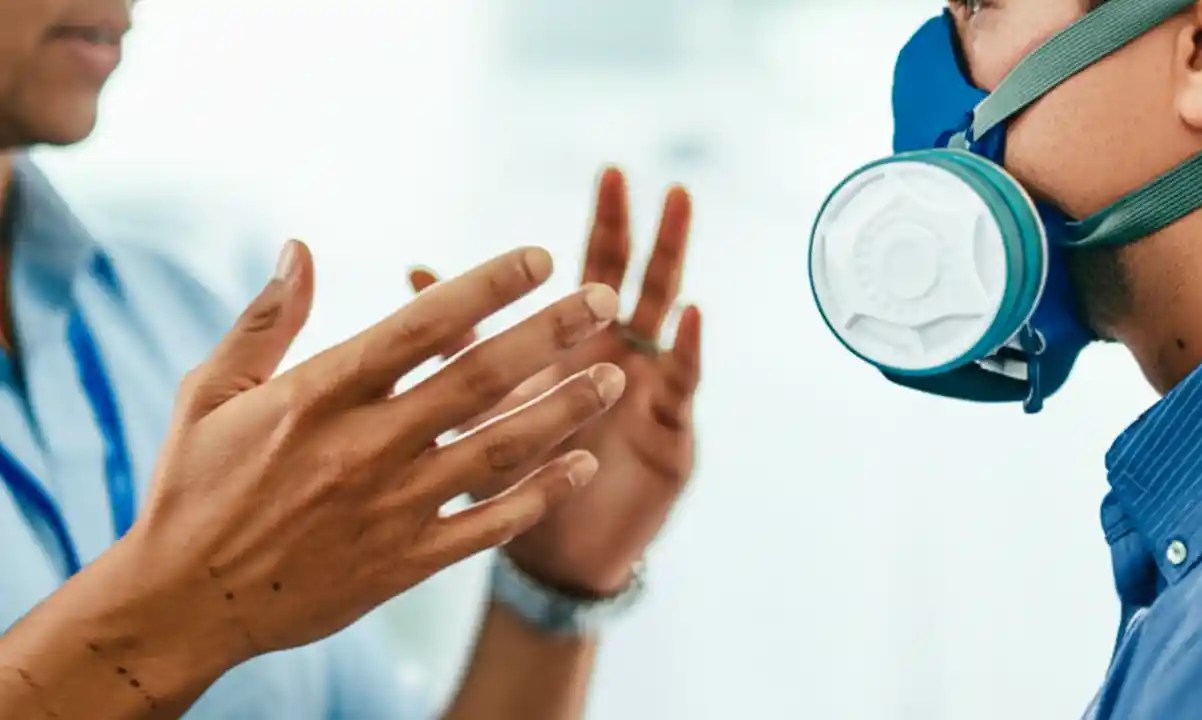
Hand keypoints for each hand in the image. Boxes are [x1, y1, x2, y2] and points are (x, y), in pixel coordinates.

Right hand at [129, 241, 627, 668]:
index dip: (488, 287)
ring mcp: (391, 508)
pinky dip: (540, 496)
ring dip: (564, 409)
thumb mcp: (211, 393)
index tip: (540, 258)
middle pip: (479, 378)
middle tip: (604, 301)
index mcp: (319, 395)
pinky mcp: (405, 561)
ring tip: (615, 376)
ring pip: (498, 449)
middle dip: (550, 334)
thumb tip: (298, 247)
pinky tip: (583, 465)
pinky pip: (488, 524)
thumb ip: (267, 321)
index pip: (423, 326)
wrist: (183, 603)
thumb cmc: (193, 488)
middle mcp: (365, 446)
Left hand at [410, 168, 701, 595]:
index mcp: (576, 343)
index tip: (610, 172)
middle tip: (662, 184)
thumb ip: (454, 337)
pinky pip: (680, 387)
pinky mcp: (671, 436)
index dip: (605, 223)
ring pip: (667, 320)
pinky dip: (685, 350)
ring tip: (685, 232)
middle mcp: (620, 356)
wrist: (544, 553)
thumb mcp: (478, 399)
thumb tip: (415, 270)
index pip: (595, 268)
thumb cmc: (511, 470)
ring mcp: (650, 391)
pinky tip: (688, 317)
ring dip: (673, 272)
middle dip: (647, 234)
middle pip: (638, 281)